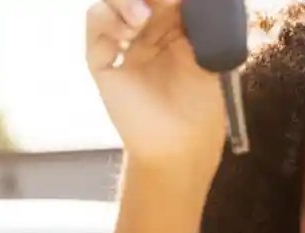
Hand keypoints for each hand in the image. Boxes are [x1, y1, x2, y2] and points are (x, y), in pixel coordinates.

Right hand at [85, 0, 226, 171]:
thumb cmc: (200, 106)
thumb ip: (200, 20)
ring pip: (109, 2)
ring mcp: (123, 44)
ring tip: (142, 17)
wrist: (180, 146)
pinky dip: (108, 22)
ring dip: (124, 0)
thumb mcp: (209, 55)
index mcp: (173, 24)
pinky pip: (95, 28)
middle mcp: (146, 29)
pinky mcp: (103, 63)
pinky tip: (127, 37)